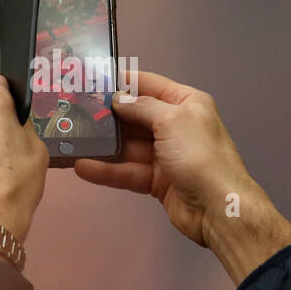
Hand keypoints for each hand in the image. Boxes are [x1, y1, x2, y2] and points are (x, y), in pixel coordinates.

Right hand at [74, 71, 290, 283]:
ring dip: (103, 145)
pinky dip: (107, 170)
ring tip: (72, 141)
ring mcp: (165, 154)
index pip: (149, 85)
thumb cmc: (199, 155)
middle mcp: (175, 126)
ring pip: (128, 146)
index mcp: (186, 104)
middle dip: (107, 115)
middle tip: (72, 111)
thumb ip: (141, 107)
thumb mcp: (172, 120)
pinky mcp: (156, 181)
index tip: (92, 80)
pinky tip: (83, 167)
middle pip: (135, 116)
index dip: (123, 81)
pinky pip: (128, 171)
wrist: (218, 209)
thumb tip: (118, 98)